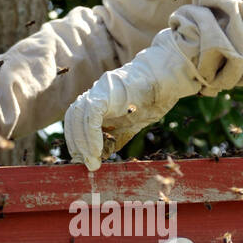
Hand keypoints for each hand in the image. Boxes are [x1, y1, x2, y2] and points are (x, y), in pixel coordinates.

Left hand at [64, 38, 199, 169]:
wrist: (168, 78)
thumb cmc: (154, 99)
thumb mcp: (131, 124)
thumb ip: (116, 137)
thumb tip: (101, 155)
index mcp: (98, 100)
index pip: (76, 120)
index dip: (76, 140)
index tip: (81, 159)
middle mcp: (95, 93)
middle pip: (74, 118)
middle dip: (77, 143)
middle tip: (87, 164)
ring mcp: (99, 90)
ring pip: (78, 116)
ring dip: (83, 142)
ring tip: (93, 160)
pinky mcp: (107, 91)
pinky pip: (91, 115)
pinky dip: (91, 135)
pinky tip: (97, 150)